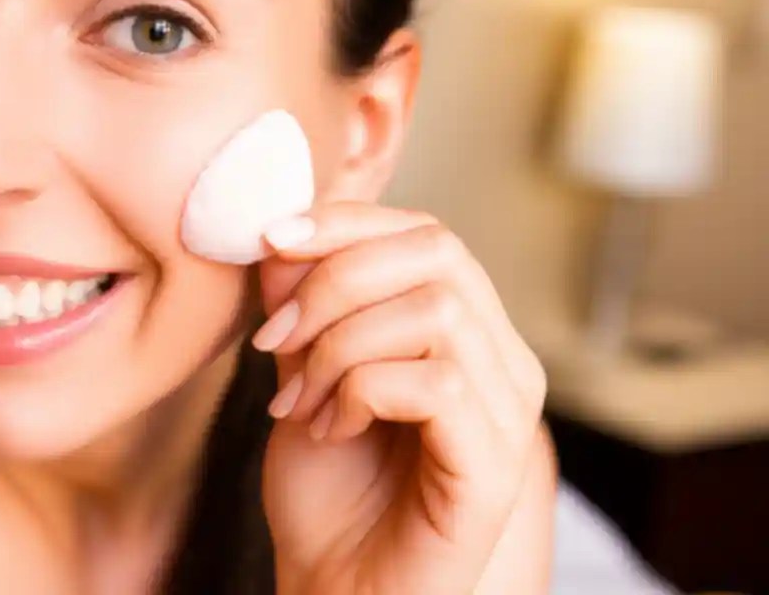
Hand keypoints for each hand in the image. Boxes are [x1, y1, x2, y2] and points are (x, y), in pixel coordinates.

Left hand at [253, 202, 548, 594]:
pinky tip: (332, 430)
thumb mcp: (300, 378)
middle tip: (275, 338)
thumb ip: (303, 308)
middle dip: (335, 279)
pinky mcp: (495, 464)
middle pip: (438, 253)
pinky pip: (434, 382)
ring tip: (299, 401)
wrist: (335, 591)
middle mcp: (503, 364)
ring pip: (434, 311)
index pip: (427, 234)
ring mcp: (509, 415)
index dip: (348, 221)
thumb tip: (280, 234)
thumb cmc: (327, 494)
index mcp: (467, 335)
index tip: (270, 238)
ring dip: (339, 345)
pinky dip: (361, 391)